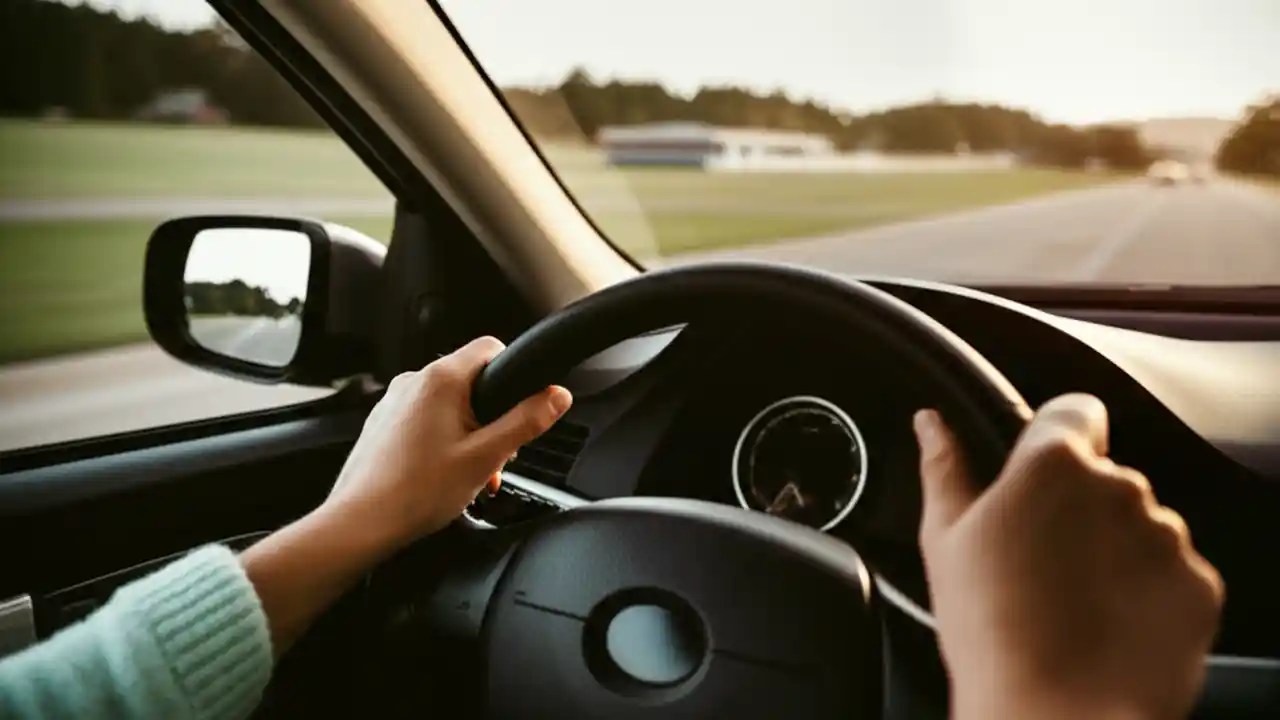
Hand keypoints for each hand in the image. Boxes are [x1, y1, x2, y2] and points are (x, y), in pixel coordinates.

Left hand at [325, 336, 571, 549]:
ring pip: (449, 404)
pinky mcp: (385, 423)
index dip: (513, 374)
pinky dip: (443, 441)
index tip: (521, 407)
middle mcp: (413, 383)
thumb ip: (526, 422)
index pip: (490, 348)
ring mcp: (395, 402)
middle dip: (492, 417)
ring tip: (469, 474)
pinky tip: (444, 475)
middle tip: (495, 456)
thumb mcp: (485, 457)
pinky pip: (426, 420)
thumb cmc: (415, 493)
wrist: (360, 522)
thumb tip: (556, 397)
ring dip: (469, 434)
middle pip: (472, 382)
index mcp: (440, 381)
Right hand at [914, 394, 1222, 719]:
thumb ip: (944, 468)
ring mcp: (1166, 536)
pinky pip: (1173, 571)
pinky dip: (1146, 591)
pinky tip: (1107, 624)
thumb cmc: (989, 631)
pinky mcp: (1197, 584)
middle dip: (1078, 507)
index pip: (1073, 410)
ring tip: (1072, 601)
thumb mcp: (946, 541)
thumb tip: (931, 424)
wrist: (1054, 714)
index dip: (1054, 436)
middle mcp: (1118, 487)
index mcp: (1052, 464)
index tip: (1038, 474)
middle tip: (1039, 560)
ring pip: (1139, 524)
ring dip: (1113, 549)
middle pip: (1103, 476)